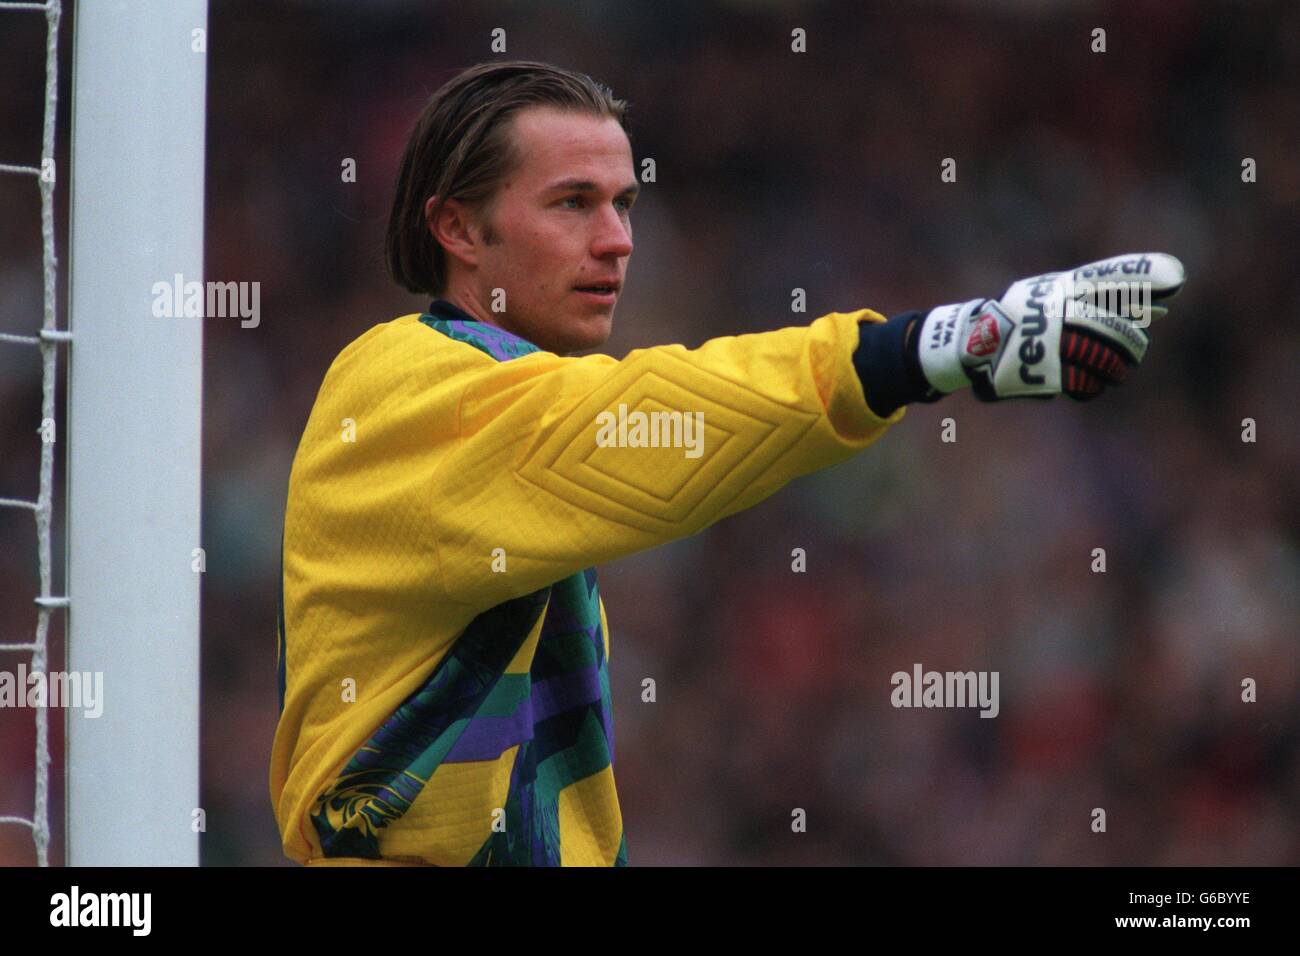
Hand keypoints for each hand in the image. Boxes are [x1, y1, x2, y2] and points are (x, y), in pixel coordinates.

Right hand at [914, 253, 1185, 400]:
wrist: (970, 343)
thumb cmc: (1020, 319)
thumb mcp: (1051, 295)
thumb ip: (1098, 296)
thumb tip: (1161, 307)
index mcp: (1061, 288)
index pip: (1108, 278)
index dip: (1142, 277)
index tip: (1176, 278)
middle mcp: (1057, 311)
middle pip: (1116, 327)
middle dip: (1132, 342)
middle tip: (1134, 351)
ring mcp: (1051, 341)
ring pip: (1107, 357)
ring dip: (1117, 367)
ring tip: (1114, 371)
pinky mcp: (1045, 371)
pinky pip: (1087, 383)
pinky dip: (1094, 386)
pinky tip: (1089, 384)